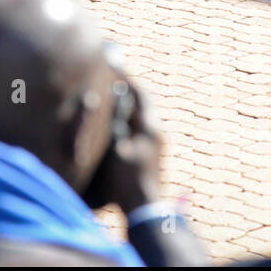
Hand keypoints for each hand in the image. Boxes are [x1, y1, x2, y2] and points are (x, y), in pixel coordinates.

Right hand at [95, 74, 163, 214]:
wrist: (144, 205)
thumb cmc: (128, 177)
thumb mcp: (118, 148)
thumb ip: (118, 123)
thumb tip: (116, 100)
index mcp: (150, 127)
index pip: (140, 94)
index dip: (127, 79)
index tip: (116, 65)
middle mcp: (157, 131)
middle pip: (143, 103)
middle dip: (129, 90)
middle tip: (114, 78)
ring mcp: (157, 142)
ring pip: (142, 115)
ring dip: (129, 105)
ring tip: (113, 98)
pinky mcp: (153, 152)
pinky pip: (141, 127)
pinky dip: (130, 120)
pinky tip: (117, 123)